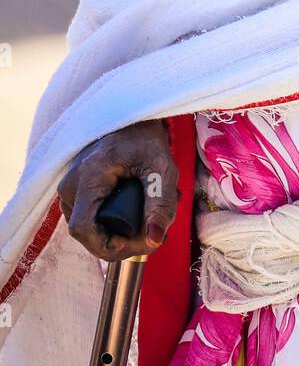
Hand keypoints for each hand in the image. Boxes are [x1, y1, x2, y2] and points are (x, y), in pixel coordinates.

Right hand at [57, 120, 178, 260]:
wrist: (130, 119)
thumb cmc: (145, 140)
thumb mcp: (161, 169)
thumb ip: (160, 204)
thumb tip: (154, 240)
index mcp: (87, 178)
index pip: (84, 230)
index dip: (110, 246)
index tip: (141, 240)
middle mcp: (70, 187)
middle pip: (90, 235)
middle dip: (125, 240)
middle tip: (158, 226)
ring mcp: (70, 192)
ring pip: (92, 231)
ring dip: (123, 233)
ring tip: (152, 213)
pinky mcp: (76, 195)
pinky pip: (92, 221)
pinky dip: (116, 224)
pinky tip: (139, 211)